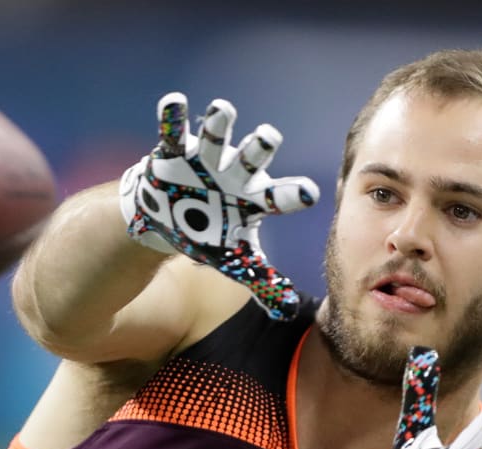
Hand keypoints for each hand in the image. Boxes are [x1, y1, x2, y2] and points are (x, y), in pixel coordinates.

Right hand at [118, 92, 318, 320]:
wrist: (170, 214)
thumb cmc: (211, 232)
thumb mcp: (236, 260)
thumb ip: (264, 282)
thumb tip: (290, 313)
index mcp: (253, 199)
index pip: (280, 198)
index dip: (293, 195)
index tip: (310, 193)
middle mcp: (234, 173)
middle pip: (252, 158)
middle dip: (259, 147)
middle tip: (268, 136)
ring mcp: (205, 159)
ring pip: (216, 137)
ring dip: (218, 125)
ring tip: (222, 110)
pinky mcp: (174, 150)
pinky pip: (173, 131)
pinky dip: (172, 117)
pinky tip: (172, 103)